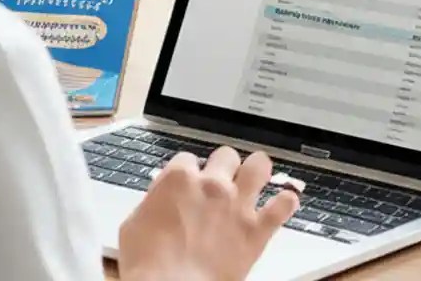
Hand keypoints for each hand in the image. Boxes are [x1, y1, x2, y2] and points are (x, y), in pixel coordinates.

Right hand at [118, 147, 299, 280]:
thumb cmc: (148, 266)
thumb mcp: (134, 225)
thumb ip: (154, 203)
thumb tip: (160, 201)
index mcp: (178, 180)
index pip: (187, 159)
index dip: (188, 172)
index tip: (189, 182)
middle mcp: (212, 186)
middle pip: (226, 156)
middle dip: (223, 166)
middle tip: (220, 180)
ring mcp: (237, 206)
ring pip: (259, 166)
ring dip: (258, 170)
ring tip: (257, 176)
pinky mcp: (256, 231)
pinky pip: (283, 206)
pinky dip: (286, 203)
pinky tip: (285, 202)